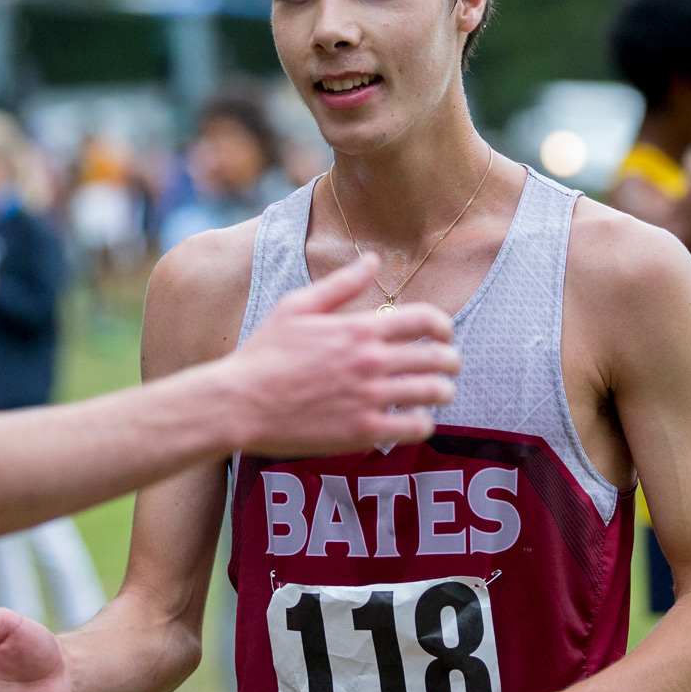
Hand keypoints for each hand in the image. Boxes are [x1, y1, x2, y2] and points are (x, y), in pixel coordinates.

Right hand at [230, 254, 459, 455]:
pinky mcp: (363, 431)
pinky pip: (416, 428)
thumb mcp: (297, 306)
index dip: (443, 327)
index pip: (425, 320)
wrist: (239, 403)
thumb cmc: (264, 353)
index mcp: (358, 328)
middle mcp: (370, 361)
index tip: (444, 335)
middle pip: (438, 358)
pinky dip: (423, 423)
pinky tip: (413, 421)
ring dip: (443, 392)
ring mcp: (369, 398)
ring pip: (434, 393)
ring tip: (438, 394)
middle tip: (448, 367)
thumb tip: (373, 259)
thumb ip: (341, 284)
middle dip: (451, 361)